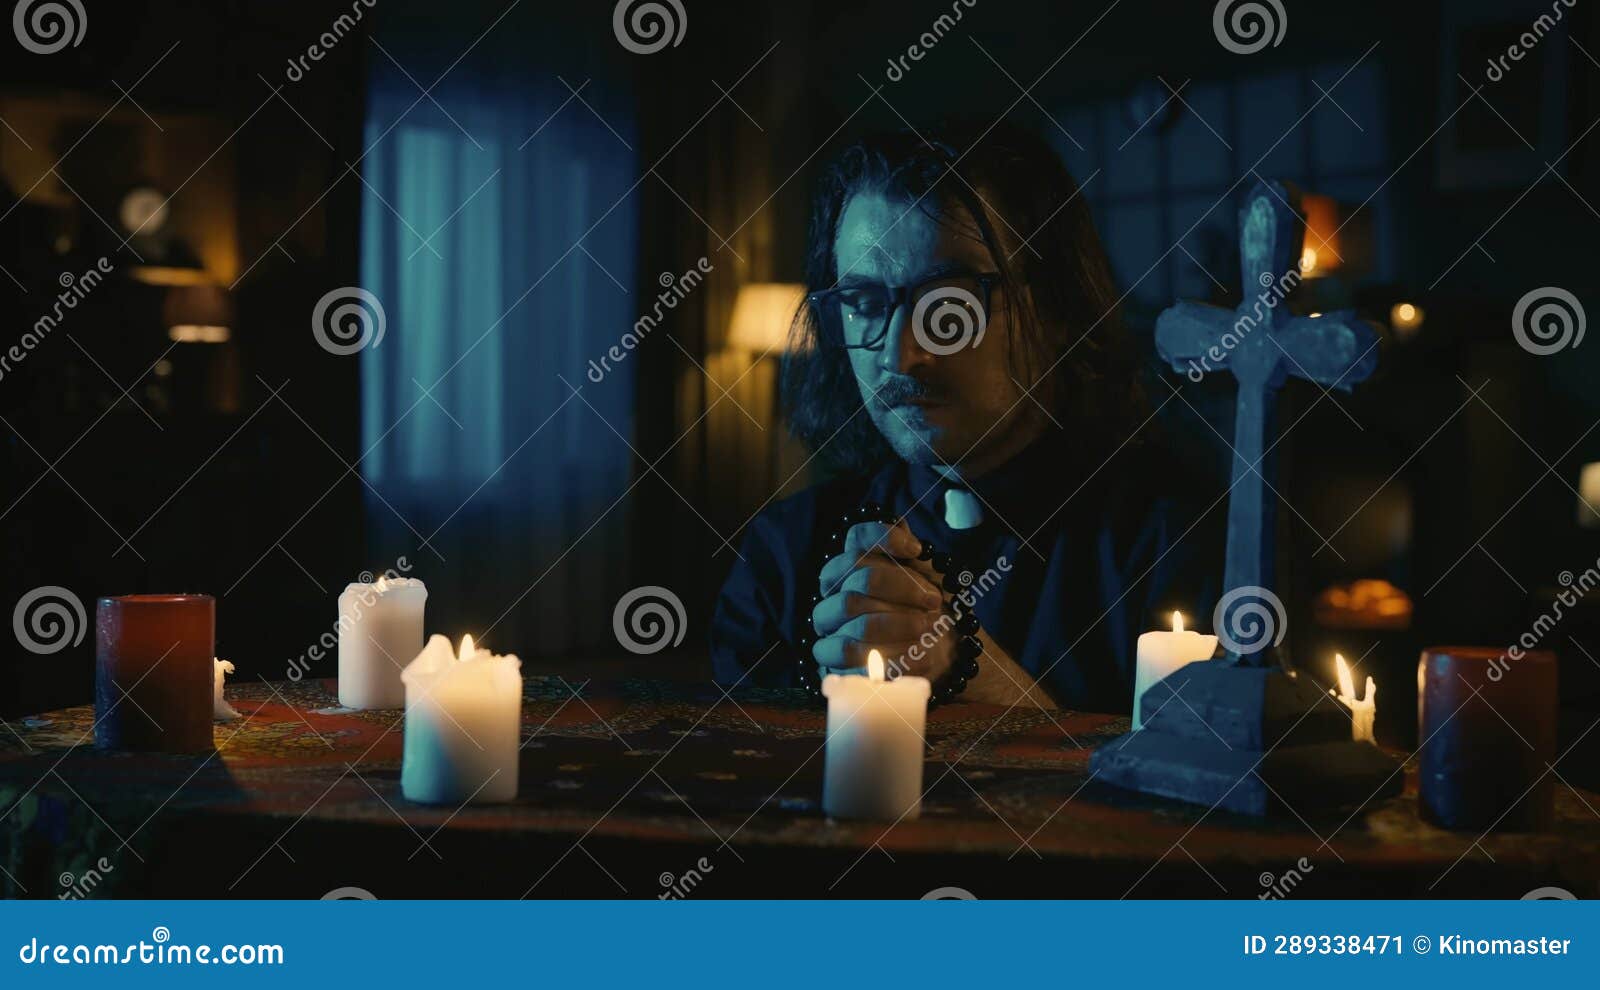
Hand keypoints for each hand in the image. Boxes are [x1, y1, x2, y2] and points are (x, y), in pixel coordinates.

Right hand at [810, 519, 954, 681]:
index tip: (917, 549)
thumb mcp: (922, 578)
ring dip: (897, 623)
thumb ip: (908, 552)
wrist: (927, 656)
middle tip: (934, 601)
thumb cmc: (920, 610)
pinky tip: (919, 658)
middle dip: (903, 588)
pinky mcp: (831, 660)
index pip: (858, 537)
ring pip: (855, 618)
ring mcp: (829, 626)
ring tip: (926, 629)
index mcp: (851, 564)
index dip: (885, 538)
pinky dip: (893, 657)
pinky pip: (853, 655)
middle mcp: (833, 591)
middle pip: (861, 580)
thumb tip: (900, 522)